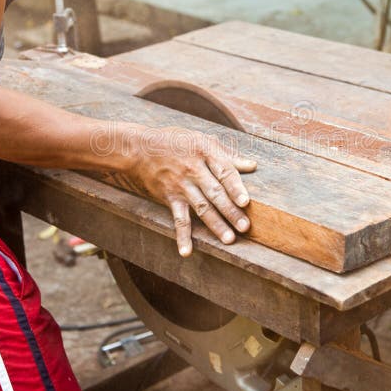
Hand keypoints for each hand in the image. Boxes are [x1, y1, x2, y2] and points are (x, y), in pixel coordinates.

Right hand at [117, 127, 256, 256]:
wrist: (138, 149)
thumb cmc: (175, 141)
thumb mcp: (201, 139)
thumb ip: (228, 154)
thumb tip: (252, 165)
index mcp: (204, 152)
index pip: (224, 171)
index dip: (235, 187)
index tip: (246, 202)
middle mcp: (193, 170)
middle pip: (215, 193)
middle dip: (230, 211)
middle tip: (245, 227)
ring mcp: (181, 186)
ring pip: (201, 208)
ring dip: (215, 225)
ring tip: (228, 239)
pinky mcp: (170, 198)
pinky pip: (178, 218)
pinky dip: (182, 236)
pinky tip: (186, 252)